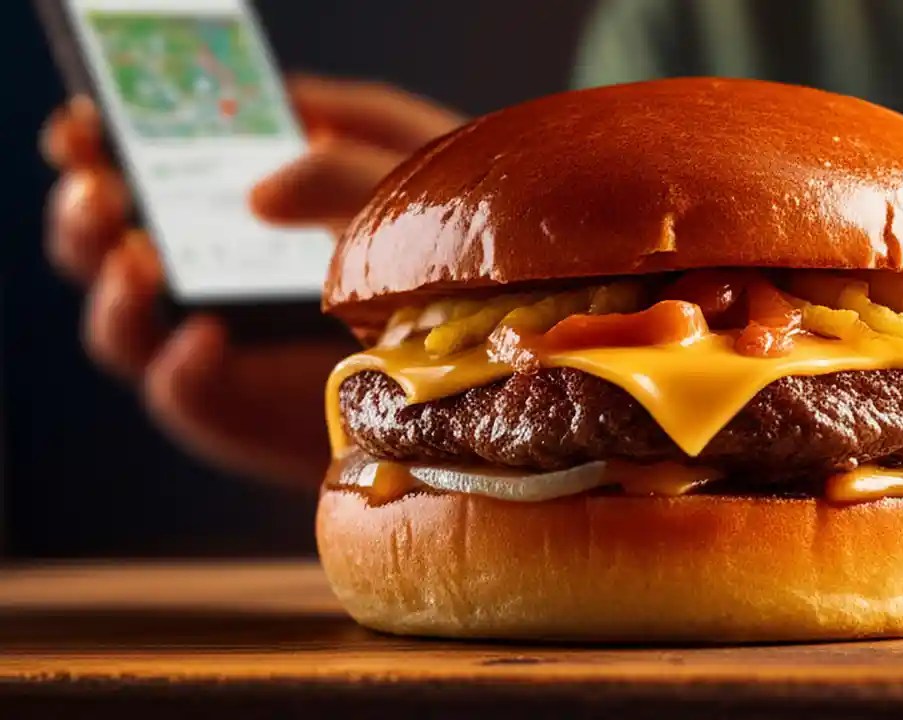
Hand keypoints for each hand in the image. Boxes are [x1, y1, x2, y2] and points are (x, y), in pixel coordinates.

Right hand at [41, 77, 466, 488]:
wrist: (501, 353)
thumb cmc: (458, 244)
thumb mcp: (416, 179)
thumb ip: (346, 163)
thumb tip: (258, 190)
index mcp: (245, 195)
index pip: (149, 165)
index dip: (106, 142)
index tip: (90, 122)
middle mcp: (217, 269)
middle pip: (110, 240)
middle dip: (87, 209)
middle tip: (98, 184)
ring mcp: (224, 343)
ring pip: (124, 323)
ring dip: (110, 288)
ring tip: (136, 258)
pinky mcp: (244, 408)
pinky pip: (183, 394)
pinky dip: (180, 369)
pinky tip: (208, 336)